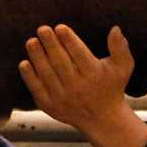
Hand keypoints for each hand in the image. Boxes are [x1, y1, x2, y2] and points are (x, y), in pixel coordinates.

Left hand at [20, 25, 146, 146]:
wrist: (101, 118)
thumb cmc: (111, 86)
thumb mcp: (122, 67)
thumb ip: (120, 48)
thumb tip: (115, 28)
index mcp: (94, 75)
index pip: (79, 54)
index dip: (69, 40)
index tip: (60, 27)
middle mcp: (78, 87)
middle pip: (61, 62)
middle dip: (50, 44)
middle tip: (42, 29)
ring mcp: (62, 98)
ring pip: (47, 74)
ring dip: (37, 57)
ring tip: (31, 42)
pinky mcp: (50, 106)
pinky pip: (37, 89)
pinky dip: (29, 77)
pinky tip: (24, 63)